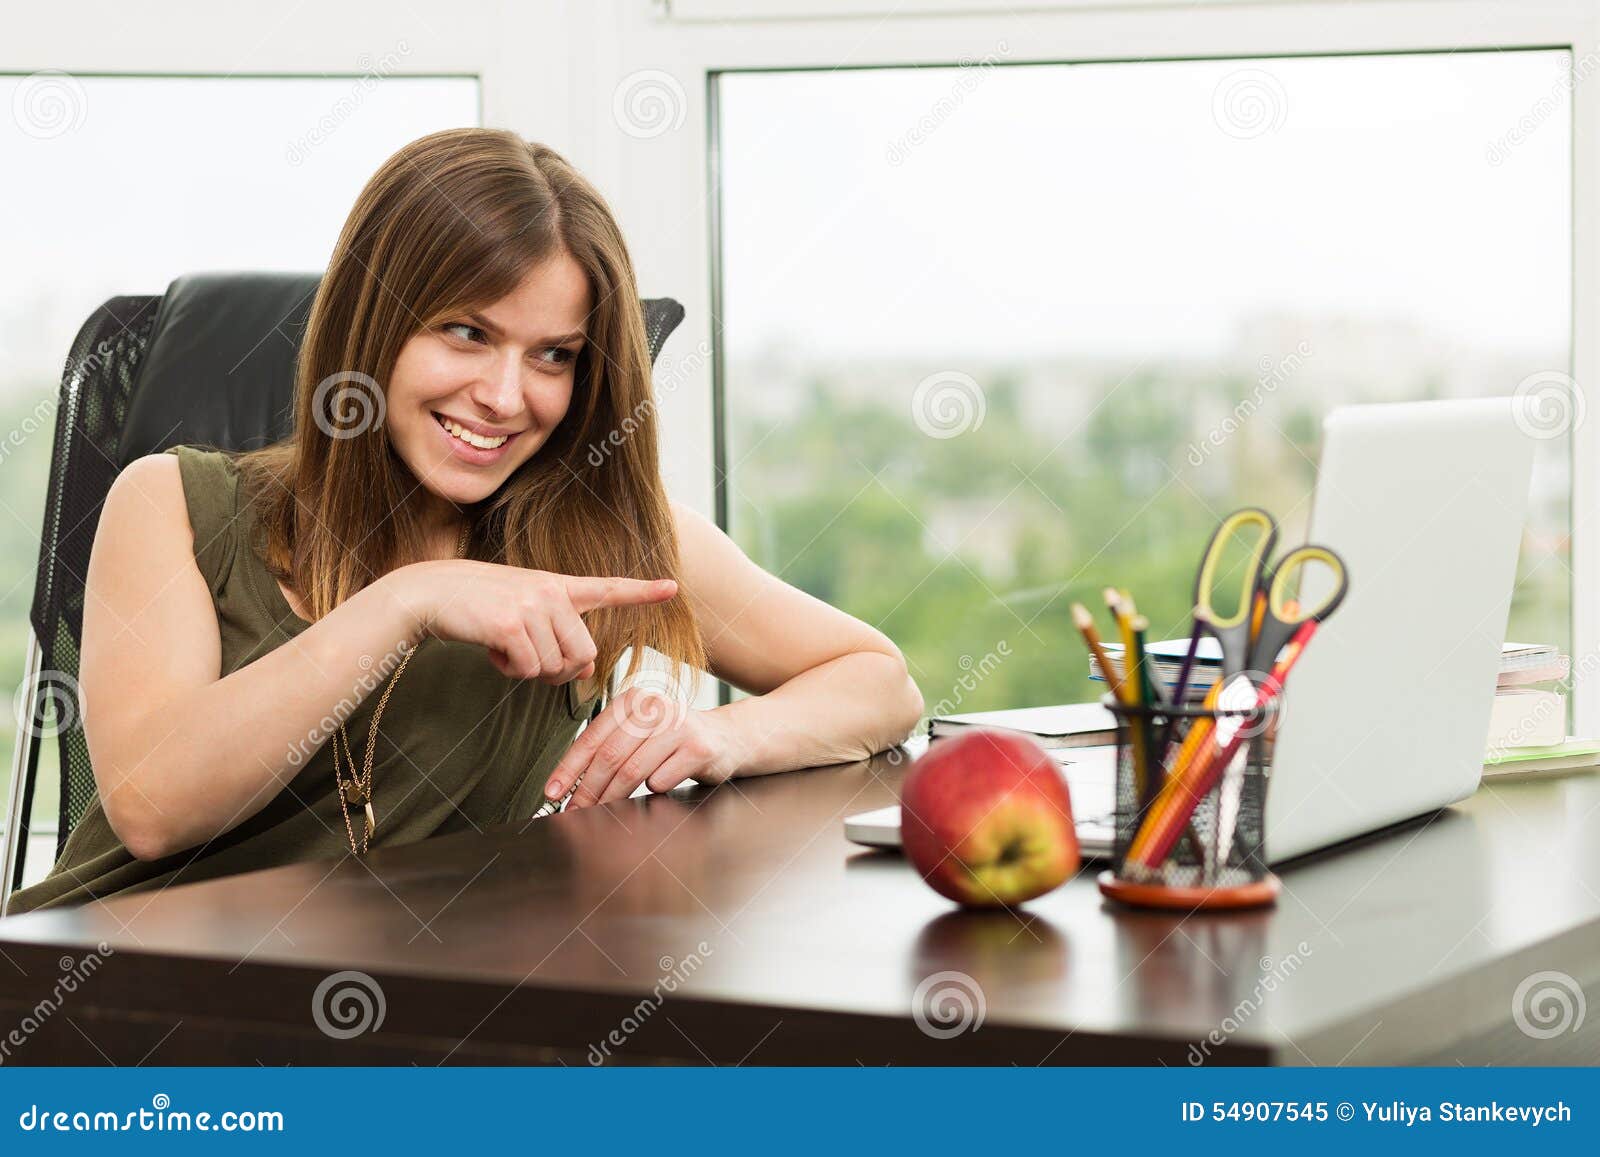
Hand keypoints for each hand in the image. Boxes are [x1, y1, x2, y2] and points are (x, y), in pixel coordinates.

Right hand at [386, 560, 676, 685]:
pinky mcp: (510, 622)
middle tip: (528, 660)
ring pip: (555, 666)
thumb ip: (556, 633)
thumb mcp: (522, 612)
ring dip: (529, 671)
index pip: (607, 587)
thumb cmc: (475, 607)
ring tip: (504, 647)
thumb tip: (582, 669)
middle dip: (559, 670)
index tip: (673, 588)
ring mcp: (531, 604)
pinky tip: (491, 650)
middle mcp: (550, 591)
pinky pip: (527, 669)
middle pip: (583, 654)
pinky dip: (509, 671)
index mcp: (557, 586)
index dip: (642, 591)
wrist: (428, 593)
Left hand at [545, 687, 739, 809]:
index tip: (553, 792)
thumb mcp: (641, 733)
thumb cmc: (675, 740)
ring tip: (600, 812)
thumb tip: (569, 784)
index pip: (592, 737)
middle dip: (587, 790)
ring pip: (632, 770)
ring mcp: (678, 726)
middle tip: (574, 811)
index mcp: (633, 700)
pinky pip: (661, 780)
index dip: (569, 768)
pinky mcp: (698, 748)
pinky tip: (656, 788)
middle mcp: (654, 707)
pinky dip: (652, 791)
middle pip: (609, 756)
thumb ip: (610, 747)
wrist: (727, 737)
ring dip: (612, 798)